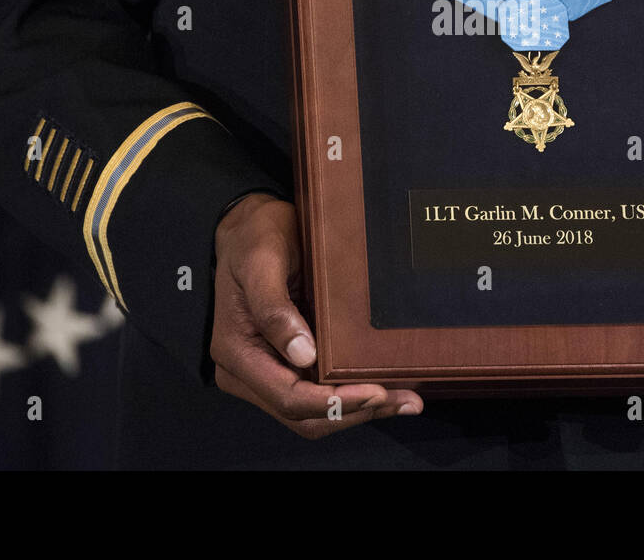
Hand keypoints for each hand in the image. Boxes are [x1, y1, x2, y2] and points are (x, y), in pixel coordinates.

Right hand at [210, 193, 422, 437]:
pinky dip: (351, 395)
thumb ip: (274, 307)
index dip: (334, 402)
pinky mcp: (286, 364)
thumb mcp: (261, 261)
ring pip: (314, 413)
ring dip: (359, 410)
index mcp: (238, 353)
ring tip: (405, 400)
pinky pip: (318, 393)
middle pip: (304, 416)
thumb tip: (302, 354)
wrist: (248, 227)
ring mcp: (266, 372)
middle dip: (355, 412)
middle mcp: (247, 373)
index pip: (288, 397)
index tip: (376, 391)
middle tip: (404, 401)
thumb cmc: (254, 238)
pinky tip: (386, 386)